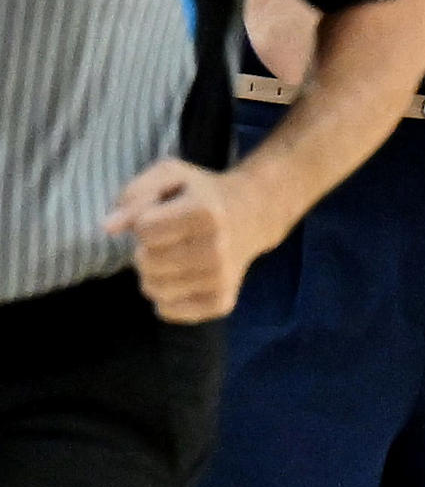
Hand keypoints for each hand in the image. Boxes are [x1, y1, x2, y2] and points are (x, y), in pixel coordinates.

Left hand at [103, 158, 290, 322]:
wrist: (253, 214)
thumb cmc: (202, 193)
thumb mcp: (170, 175)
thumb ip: (134, 194)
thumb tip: (109, 228)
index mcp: (206, 213)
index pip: (143, 229)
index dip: (144, 220)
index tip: (163, 214)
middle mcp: (218, 249)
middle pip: (146, 262)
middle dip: (146, 249)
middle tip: (167, 238)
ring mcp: (221, 278)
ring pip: (153, 289)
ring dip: (152, 274)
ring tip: (170, 258)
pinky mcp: (222, 302)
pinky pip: (168, 312)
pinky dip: (164, 298)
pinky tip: (178, 279)